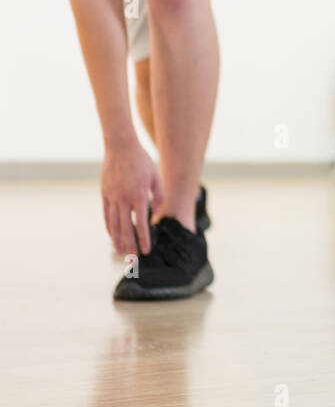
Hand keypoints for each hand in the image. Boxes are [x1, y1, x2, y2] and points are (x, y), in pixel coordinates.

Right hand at [101, 143, 162, 258]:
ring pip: (114, 224)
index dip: (143, 239)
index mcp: (138, 195)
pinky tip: (112, 237)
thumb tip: (156, 214)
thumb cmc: (142, 161)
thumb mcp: (156, 177)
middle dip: (130, 246)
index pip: (141, 223)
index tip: (146, 251)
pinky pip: (106, 215)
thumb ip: (158, 196)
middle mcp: (123, 198)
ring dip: (117, 240)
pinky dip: (109, 228)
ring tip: (121, 252)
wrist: (121, 147)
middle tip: (133, 260)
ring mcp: (112, 197)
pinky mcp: (104, 194)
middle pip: (126, 228)